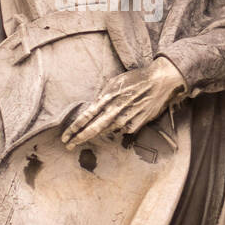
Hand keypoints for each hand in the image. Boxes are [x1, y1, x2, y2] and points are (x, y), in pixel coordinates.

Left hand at [62, 57, 185, 150]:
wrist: (159, 81)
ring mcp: (126, 119)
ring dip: (96, 133)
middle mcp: (115, 111)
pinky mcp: (136, 124)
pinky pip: (122, 129)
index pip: (86, 117)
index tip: (65, 136)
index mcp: (107, 98)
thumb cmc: (136, 79)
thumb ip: (103, 95)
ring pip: (107, 130)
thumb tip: (94, 106)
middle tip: (68, 146)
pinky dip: (118, 127)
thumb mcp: (115, 82)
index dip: (74, 128)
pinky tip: (119, 121)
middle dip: (79, 138)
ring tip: (86, 136)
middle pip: (93, 129)